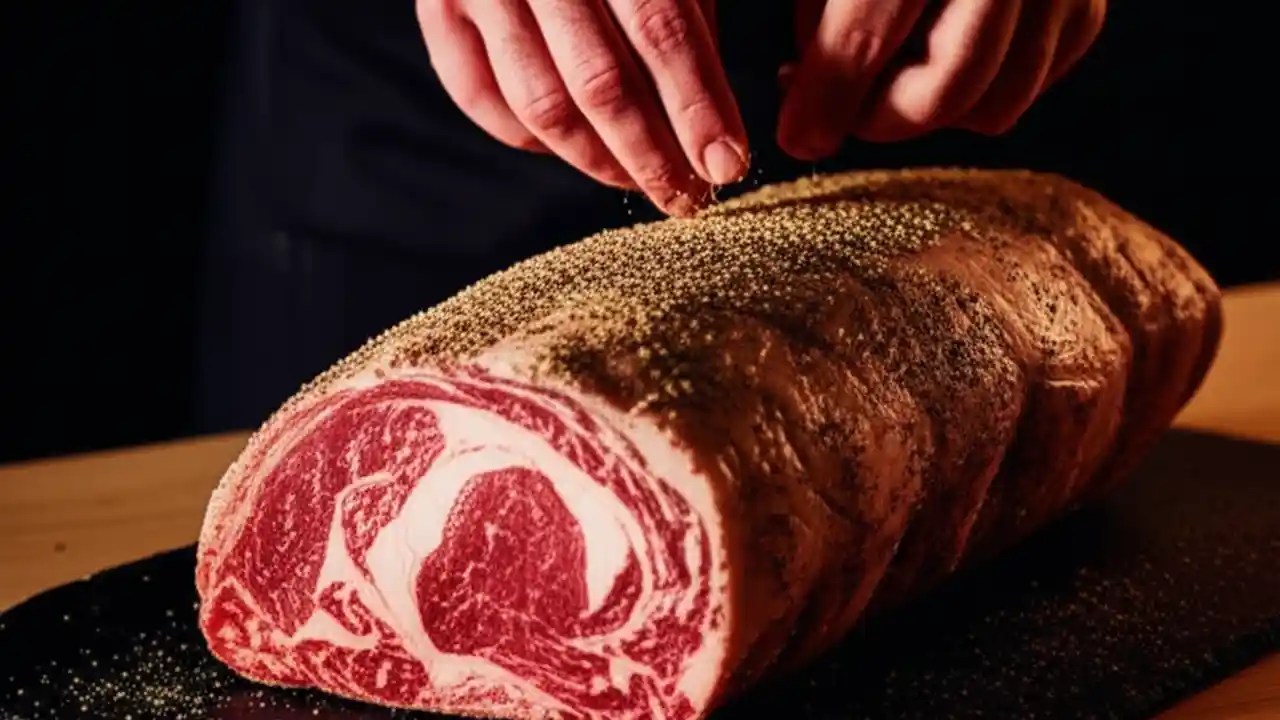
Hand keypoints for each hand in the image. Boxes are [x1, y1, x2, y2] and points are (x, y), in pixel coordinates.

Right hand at [418, 0, 749, 215]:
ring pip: (541, 106)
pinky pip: (480, 98)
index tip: (727, 166)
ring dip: (598, 162)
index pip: (663, 30)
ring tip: (643, 182)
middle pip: (599, 84)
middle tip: (689, 199)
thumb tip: (707, 114)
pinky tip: (572, 150)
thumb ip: (686, 6)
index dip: (698, 107)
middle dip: (652, 156)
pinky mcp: (439, 3)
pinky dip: (528, 138)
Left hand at [777, 0, 1106, 158]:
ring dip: (928, 108)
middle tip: (836, 112)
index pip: (866, 33)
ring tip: (880, 77)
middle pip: (947, 87)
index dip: (825, 99)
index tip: (798, 134)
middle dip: (879, 119)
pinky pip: (1034, 80)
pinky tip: (934, 54)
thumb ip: (818, 11)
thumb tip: (802, 95)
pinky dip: (982, 89)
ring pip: (999, 101)